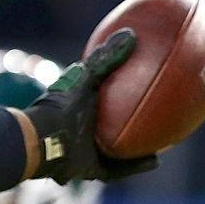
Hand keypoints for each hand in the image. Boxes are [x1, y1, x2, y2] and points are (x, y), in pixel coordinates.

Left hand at [23, 29, 157, 183]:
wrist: (41, 141)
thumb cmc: (59, 107)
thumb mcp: (85, 79)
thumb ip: (105, 59)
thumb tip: (131, 34)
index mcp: (81, 108)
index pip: (106, 98)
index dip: (122, 90)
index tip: (140, 80)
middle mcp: (84, 130)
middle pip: (113, 124)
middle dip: (130, 119)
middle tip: (156, 111)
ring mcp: (87, 151)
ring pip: (118, 150)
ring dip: (137, 147)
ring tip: (163, 140)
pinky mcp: (90, 169)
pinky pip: (118, 169)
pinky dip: (136, 166)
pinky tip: (156, 160)